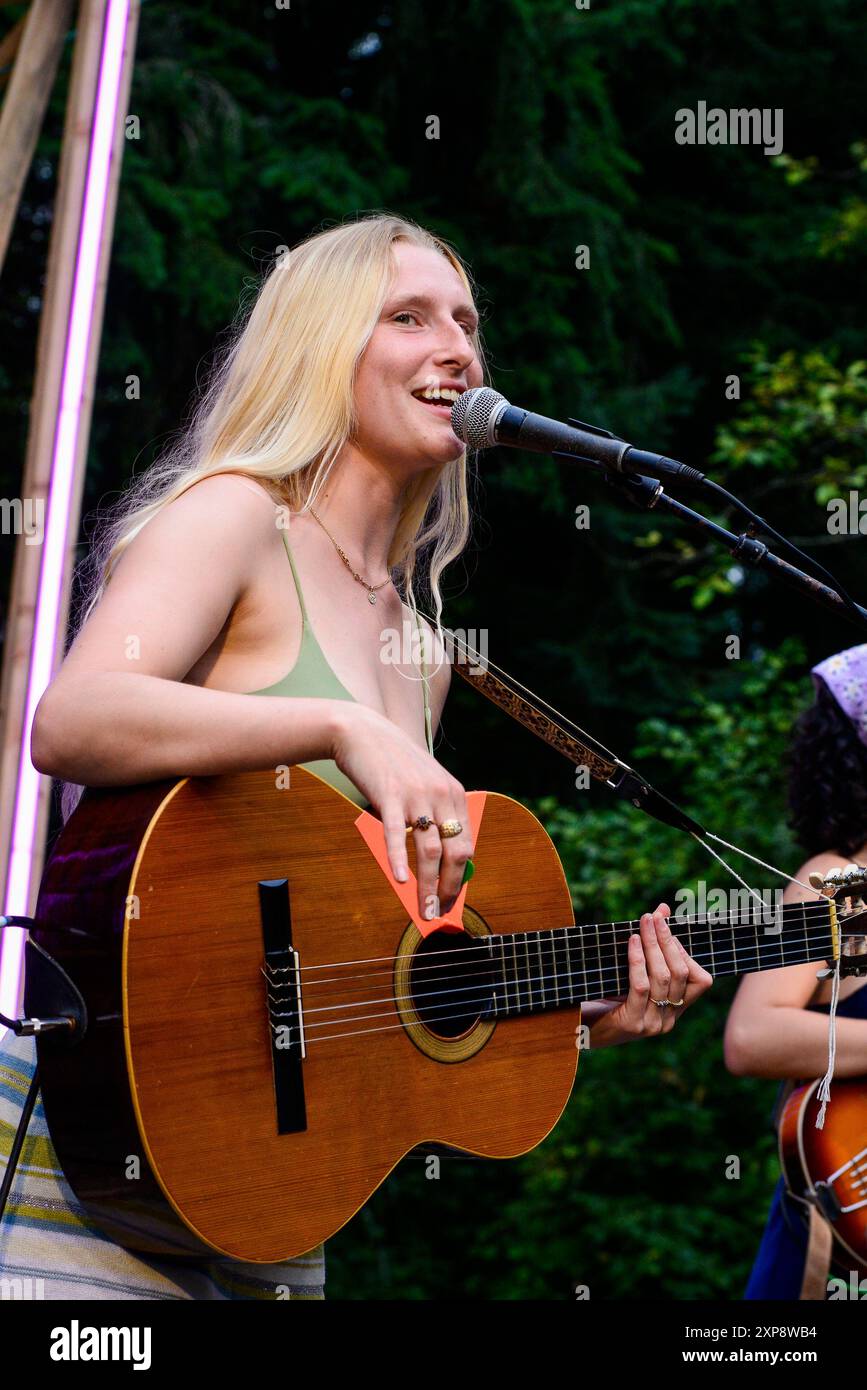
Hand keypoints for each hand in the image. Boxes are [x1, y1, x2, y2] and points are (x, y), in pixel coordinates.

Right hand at [330, 703, 471, 921]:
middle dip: (449, 887)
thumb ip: (436, 813)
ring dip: (428, 885)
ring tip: (423, 908)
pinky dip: (399, 860)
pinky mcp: (389, 795)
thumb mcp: (425, 783)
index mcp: (454, 794)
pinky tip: (400, 881)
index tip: (451, 898)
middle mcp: (441, 795)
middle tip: (438, 910)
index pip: (467, 845)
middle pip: (455, 852)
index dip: (461, 877)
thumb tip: (437, 858)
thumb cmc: (393, 762)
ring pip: (430, 850)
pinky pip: (396, 834)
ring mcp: (416, 795)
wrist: (363, 732)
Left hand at [585, 903, 712, 1046]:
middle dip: (667, 941)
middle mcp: (668, 1020)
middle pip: (680, 974)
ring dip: (654, 945)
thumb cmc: (604, 996)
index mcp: (674, 1010)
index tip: (669, 929)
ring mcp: (652, 1024)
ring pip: (663, 978)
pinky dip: (638, 960)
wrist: (576, 1028)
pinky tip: (632, 942)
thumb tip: (662, 909)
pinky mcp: (632, 1024)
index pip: (700, 981)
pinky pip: (641, 986)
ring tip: (644, 924)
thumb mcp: (631, 972)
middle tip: (654, 917)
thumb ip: (650, 946)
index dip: (686, 952)